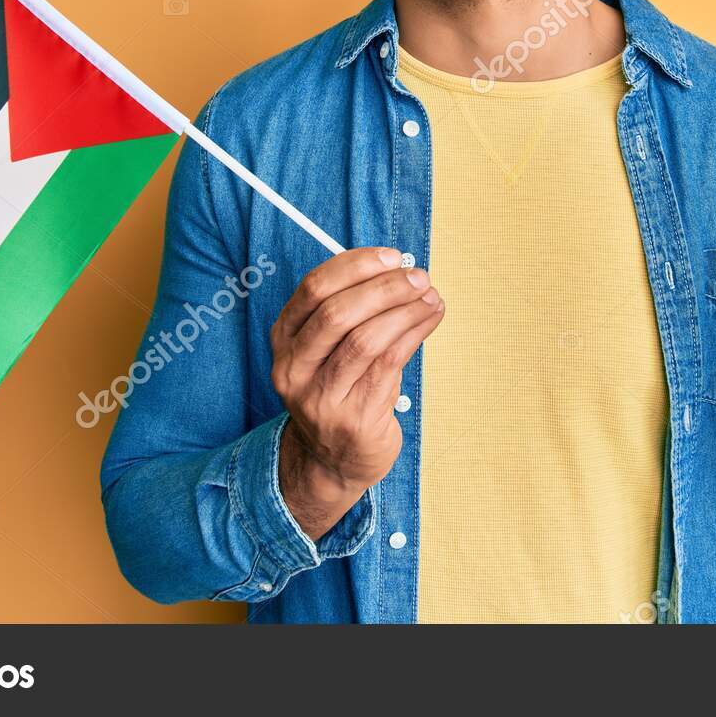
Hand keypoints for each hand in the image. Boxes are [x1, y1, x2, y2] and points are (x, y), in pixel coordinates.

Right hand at [269, 247, 444, 539]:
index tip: (392, 256)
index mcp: (284, 339)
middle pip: (337, 313)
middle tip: (418, 277)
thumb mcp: (329, 349)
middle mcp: (294, 369)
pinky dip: (414, 334)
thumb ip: (352, 308)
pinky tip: (429, 319)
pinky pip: (388, 364)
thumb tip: (399, 268)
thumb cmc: (342, 388)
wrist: (333, 459)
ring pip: (365, 339)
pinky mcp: (353, 419)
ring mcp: (321, 398)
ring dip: (405, 310)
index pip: (314, 289)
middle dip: (384, 287)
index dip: (356, 265)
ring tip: (431, 297)